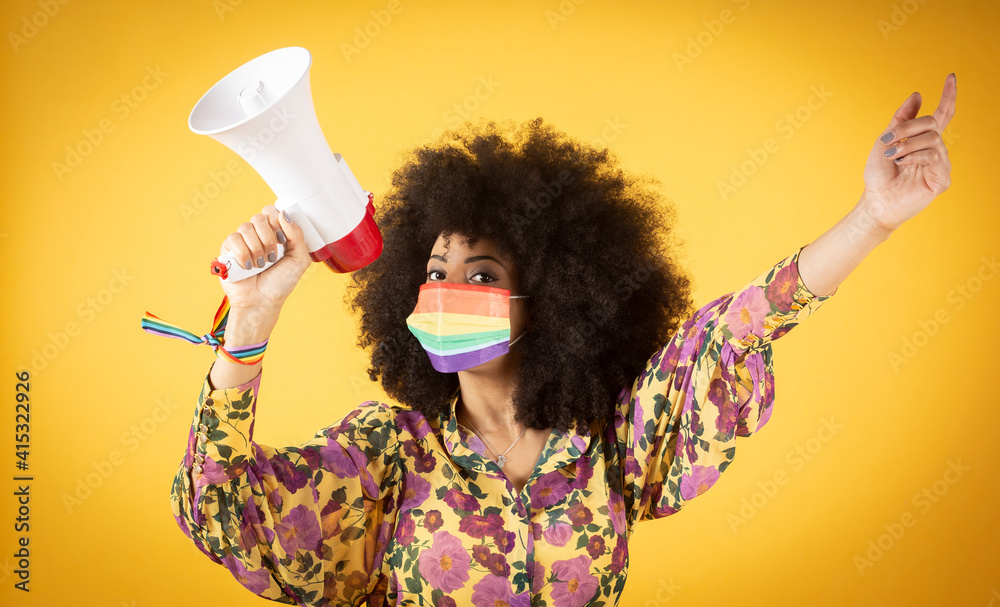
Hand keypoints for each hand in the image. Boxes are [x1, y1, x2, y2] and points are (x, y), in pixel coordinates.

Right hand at [218, 205, 311, 312]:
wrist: (263, 302)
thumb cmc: (281, 284)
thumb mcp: (299, 260)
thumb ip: (297, 235)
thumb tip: (284, 214)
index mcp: (274, 234)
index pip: (271, 211)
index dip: (277, 221)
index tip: (282, 239)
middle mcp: (257, 235)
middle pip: (259, 217)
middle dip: (268, 238)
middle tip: (272, 257)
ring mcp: (242, 242)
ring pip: (246, 227)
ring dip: (257, 248)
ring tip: (261, 264)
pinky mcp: (228, 250)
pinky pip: (233, 239)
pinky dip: (243, 253)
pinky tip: (248, 266)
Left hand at [861, 73, 955, 232]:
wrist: (875, 200)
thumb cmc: (879, 174)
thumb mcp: (885, 140)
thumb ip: (901, 119)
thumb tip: (917, 95)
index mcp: (923, 140)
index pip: (942, 114)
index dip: (948, 96)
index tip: (950, 77)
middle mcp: (936, 150)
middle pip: (932, 123)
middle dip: (907, 128)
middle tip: (887, 140)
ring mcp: (941, 164)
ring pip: (932, 139)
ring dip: (907, 145)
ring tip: (892, 156)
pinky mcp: (942, 179)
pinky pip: (934, 157)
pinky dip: (914, 157)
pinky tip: (902, 164)